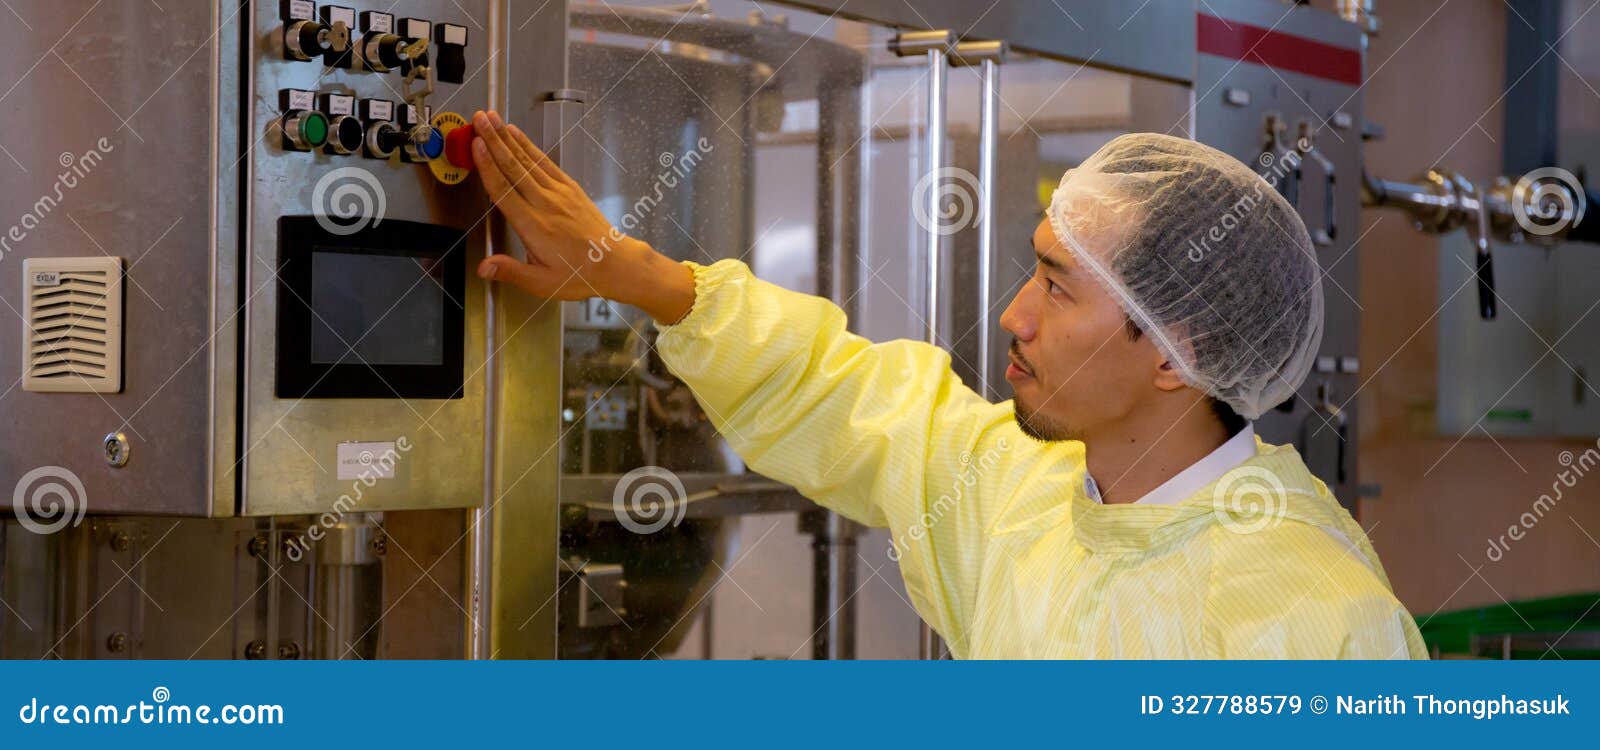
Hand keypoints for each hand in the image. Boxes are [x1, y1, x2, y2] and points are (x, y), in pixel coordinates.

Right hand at [470, 110, 693, 322]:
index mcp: (533, 225)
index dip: (487, 165)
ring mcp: (558, 193)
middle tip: (478, 119)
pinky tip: (518, 135)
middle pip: (513, 166)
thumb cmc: (579, 274)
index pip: (503, 190)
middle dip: (493, 139)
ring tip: (492, 119)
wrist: (614, 263)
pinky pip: (545, 162)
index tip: (475, 145)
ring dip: (507, 137)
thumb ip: (511, 272)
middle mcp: (544, 203)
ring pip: (527, 159)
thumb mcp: (542, 283)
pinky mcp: (569, 188)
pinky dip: (529, 147)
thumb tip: (484, 268)